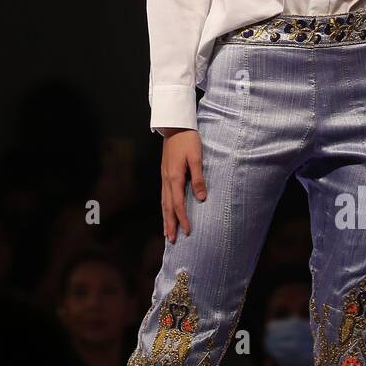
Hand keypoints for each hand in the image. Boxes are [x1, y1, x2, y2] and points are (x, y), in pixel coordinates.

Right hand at [160, 128, 205, 243]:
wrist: (174, 126)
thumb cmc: (188, 140)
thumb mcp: (196, 157)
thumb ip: (198, 178)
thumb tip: (201, 198)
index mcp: (174, 177)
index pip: (178, 204)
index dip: (183, 219)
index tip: (187, 232)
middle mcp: (166, 180)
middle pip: (167, 207)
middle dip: (170, 224)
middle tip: (172, 240)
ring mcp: (164, 176)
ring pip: (163, 202)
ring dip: (165, 217)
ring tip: (167, 231)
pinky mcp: (165, 173)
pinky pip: (163, 195)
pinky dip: (164, 206)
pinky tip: (166, 210)